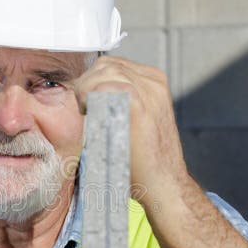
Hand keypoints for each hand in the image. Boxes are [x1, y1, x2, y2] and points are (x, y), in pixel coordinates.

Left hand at [73, 56, 188, 206]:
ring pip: (105, 71)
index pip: (113, 64)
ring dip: (87, 90)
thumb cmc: (143, 159)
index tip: (86, 103)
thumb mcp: (133, 121)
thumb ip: (118, 102)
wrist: (163, 182)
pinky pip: (107, 86)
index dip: (93, 80)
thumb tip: (88, 95)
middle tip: (84, 109)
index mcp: (154, 82)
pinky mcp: (139, 104)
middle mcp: (153, 82)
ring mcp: (149, 91)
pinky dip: (92, 96)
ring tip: (87, 113)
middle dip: (87, 83)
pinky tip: (91, 113)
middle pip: (106, 64)